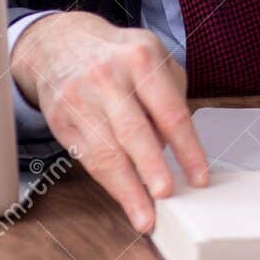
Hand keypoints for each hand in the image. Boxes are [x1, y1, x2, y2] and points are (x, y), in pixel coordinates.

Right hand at [11, 11, 208, 232]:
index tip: (199, 177)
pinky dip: (109, 183)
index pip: (170, 112)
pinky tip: (124, 199)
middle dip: (151, 167)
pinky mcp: (60, 121)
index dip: (187, 149)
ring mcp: (80, 99)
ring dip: (128, 190)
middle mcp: (109, 78)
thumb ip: (170, 98)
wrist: (59, 44)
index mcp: (141, 59)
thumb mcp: (153, 58)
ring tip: (146, 216)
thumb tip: (177, 149)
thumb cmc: (117, 57)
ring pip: (106, 153)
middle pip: (134, 132)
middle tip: (166, 195)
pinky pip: (88, 159)